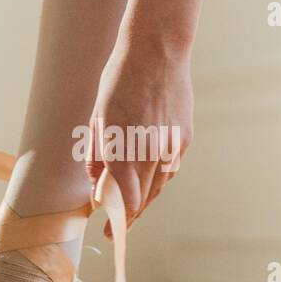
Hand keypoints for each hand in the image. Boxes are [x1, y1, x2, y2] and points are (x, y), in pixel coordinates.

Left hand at [86, 40, 192, 236]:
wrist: (157, 50)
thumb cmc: (120, 79)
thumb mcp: (98, 116)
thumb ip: (98, 154)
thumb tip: (97, 184)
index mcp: (122, 146)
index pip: (125, 200)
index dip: (118, 219)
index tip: (111, 230)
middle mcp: (148, 151)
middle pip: (142, 199)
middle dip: (128, 216)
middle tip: (117, 227)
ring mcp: (170, 146)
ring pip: (158, 187)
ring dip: (144, 200)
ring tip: (131, 208)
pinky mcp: (183, 139)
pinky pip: (169, 169)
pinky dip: (158, 178)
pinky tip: (147, 181)